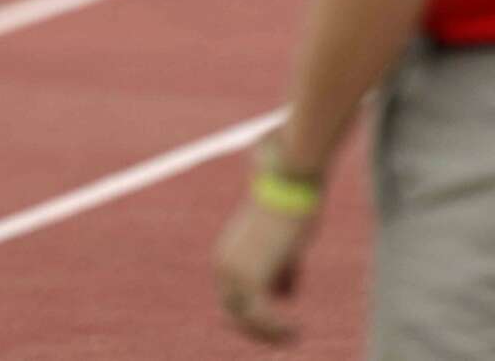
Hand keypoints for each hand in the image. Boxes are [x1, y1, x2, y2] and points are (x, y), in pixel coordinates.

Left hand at [213, 191, 316, 345]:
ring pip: (247, 320)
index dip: (252, 317)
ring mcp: (235, 272)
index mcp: (226, 255)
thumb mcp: (283, 246)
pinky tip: (295, 331)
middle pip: (234, 313)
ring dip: (270, 334)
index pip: (231, 298)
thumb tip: (284, 294)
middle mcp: (224, 265)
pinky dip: (278, 330)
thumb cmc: (289, 208)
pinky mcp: (252, 277)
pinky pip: (262, 318)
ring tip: (293, 337)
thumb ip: (280, 270)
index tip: (276, 328)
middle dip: (259, 330)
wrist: (287, 184)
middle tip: (286, 337)